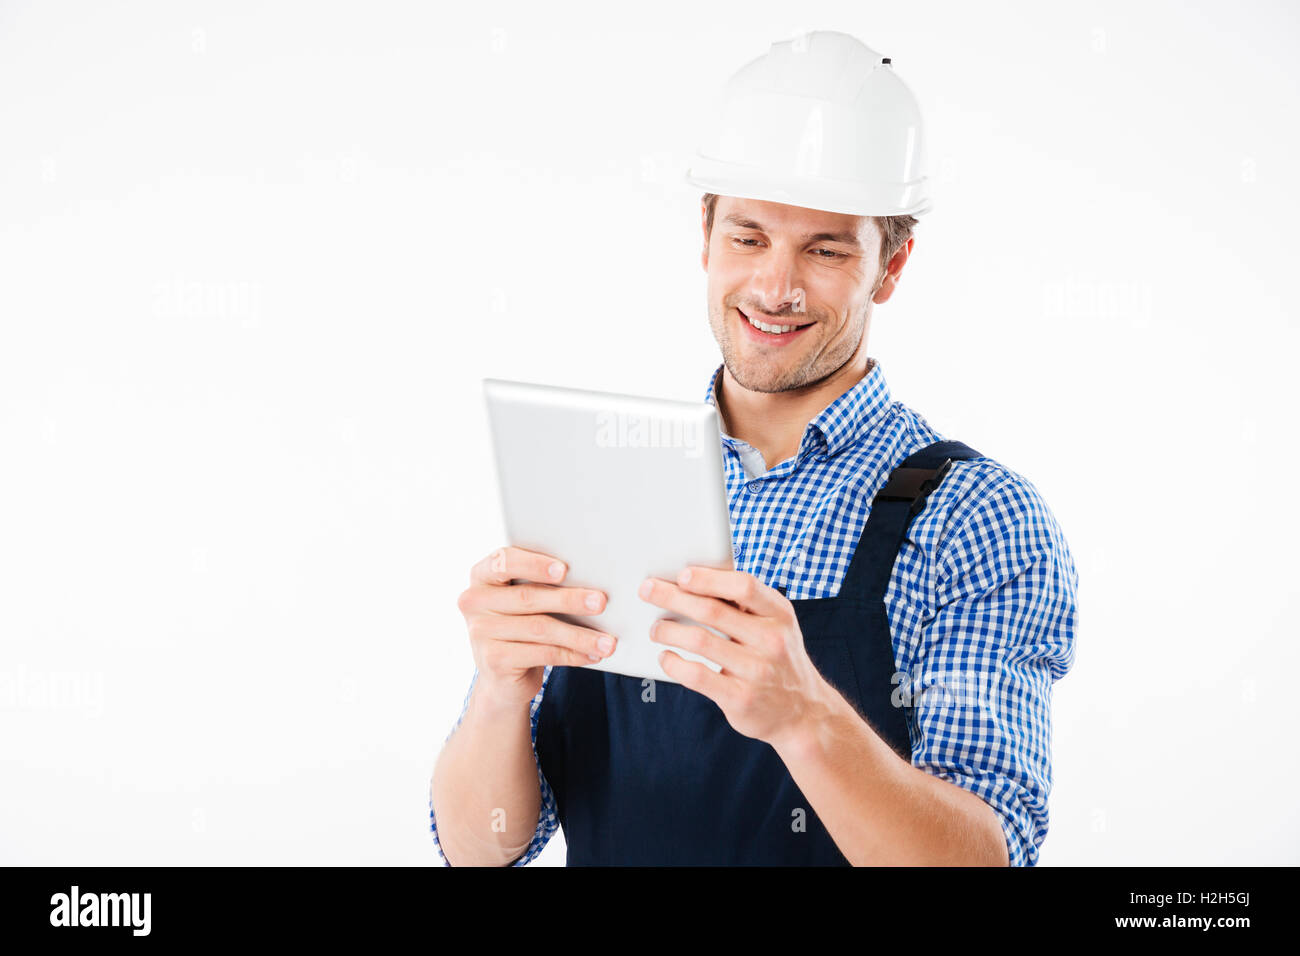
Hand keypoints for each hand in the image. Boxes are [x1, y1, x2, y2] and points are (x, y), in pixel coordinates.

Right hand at [457, 546, 617, 709]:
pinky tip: (593, 654)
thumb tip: (591, 582)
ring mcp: (480, 633)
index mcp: (482, 575)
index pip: (504, 561)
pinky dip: (573, 654)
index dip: (534, 564)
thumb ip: (542, 585)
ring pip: (540, 629)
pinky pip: (542, 653)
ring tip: (608, 640)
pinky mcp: (494, 660)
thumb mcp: (524, 601)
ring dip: (579, 634)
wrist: (503, 677)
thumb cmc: (522, 625)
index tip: (563, 570)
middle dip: (569, 599)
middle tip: (601, 602)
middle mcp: (474, 601)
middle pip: (528, 597)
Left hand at [639, 566, 831, 748]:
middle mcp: (771, 640)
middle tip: (648, 590)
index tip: (682, 574)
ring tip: (655, 628)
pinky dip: (674, 663)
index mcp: (780, 614)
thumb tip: (697, 579)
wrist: (803, 712)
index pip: (744, 586)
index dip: (709, 578)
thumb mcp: (777, 625)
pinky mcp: (741, 698)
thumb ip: (747, 605)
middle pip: (713, 611)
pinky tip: (665, 657)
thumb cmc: (778, 659)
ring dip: (668, 630)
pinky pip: (697, 675)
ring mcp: (757, 671)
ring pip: (700, 641)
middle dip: (673, 597)